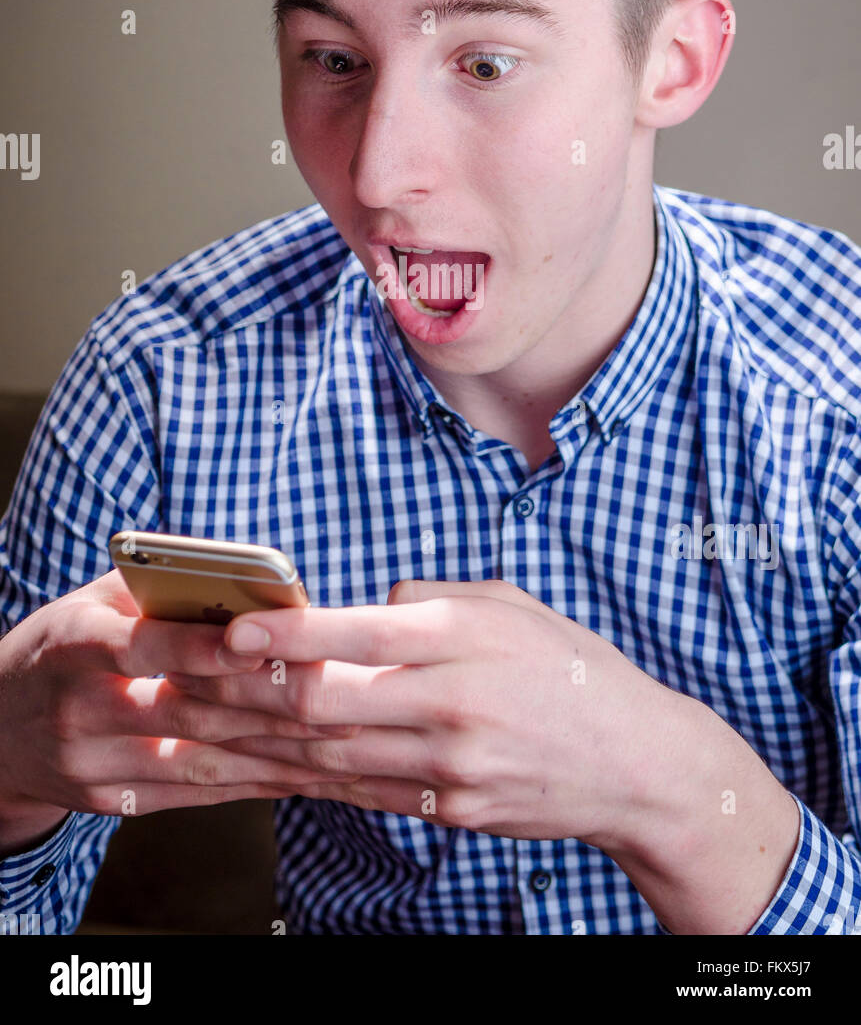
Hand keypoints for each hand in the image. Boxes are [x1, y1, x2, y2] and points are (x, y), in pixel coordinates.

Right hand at [0, 568, 363, 850]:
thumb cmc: (65, 643)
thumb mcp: (94, 600)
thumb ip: (161, 587)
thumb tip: (248, 578)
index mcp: (79, 644)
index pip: (147, 647)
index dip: (203, 649)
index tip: (261, 642)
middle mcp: (83, 708)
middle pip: (187, 712)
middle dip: (267, 704)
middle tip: (335, 695)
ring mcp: (94, 764)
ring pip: (200, 760)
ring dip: (275, 752)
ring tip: (337, 737)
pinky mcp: (112, 801)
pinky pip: (193, 794)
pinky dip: (251, 783)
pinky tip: (300, 771)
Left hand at [166, 579, 688, 847]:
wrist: (636, 764)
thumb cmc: (570, 667)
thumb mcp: (509, 603)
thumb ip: (432, 598)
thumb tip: (366, 605)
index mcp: (464, 636)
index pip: (359, 633)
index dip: (288, 633)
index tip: (232, 628)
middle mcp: (451, 701)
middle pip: (327, 703)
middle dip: (246, 694)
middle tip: (185, 681)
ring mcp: (449, 765)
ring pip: (330, 755)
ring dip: (259, 742)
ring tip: (200, 727)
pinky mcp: (450, 809)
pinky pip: (362, 792)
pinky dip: (308, 777)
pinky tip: (265, 766)